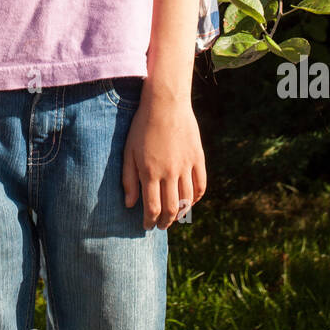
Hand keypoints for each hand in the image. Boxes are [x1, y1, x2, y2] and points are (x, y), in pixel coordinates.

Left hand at [122, 84, 205, 229]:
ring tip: (174, 217)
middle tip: (160, 226)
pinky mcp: (198, 158)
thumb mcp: (129, 151)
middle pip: (171, 208)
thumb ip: (128, 179)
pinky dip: (196, 198)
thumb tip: (130, 204)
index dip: (150, 221)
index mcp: (150, 172)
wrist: (165, 103)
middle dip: (165, 222)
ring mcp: (186, 166)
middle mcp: (169, 172)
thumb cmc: (142, 126)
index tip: (147, 225)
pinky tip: (190, 202)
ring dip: (181, 213)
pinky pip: (201, 185)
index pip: (152, 208)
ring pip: (187, 200)